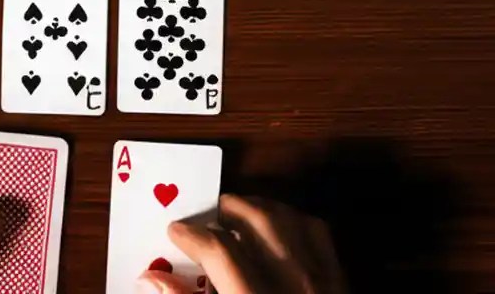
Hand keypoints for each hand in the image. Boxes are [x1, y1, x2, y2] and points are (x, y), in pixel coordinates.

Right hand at [138, 195, 345, 293]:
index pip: (220, 249)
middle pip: (259, 222)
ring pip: (292, 220)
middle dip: (227, 209)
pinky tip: (280, 229)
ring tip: (238, 212)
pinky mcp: (344, 286)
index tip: (175, 231)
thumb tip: (150, 279)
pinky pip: (320, 236)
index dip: (191, 234)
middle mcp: (292, 286)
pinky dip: (295, 221)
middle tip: (206, 215)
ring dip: (261, 208)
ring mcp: (324, 284)